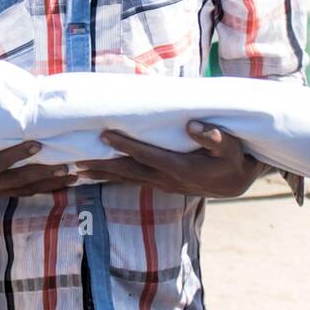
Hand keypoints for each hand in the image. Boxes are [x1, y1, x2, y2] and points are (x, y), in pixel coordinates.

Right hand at [0, 119, 76, 202]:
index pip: (0, 163)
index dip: (19, 154)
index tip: (38, 144)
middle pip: (21, 180)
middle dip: (46, 173)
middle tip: (68, 166)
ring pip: (27, 188)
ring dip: (51, 183)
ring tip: (75, 176)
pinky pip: (25, 192)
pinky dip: (44, 188)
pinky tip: (62, 184)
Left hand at [75, 121, 264, 197]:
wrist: (235, 182)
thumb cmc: (233, 159)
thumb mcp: (232, 147)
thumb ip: (215, 137)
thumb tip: (193, 126)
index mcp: (180, 168)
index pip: (147, 155)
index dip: (126, 145)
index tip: (104, 135)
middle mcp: (166, 178)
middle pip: (128, 171)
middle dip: (101, 164)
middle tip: (75, 158)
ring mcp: (161, 183)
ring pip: (125, 178)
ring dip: (101, 174)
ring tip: (75, 169)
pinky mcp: (159, 183)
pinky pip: (130, 180)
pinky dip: (111, 177)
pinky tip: (95, 174)